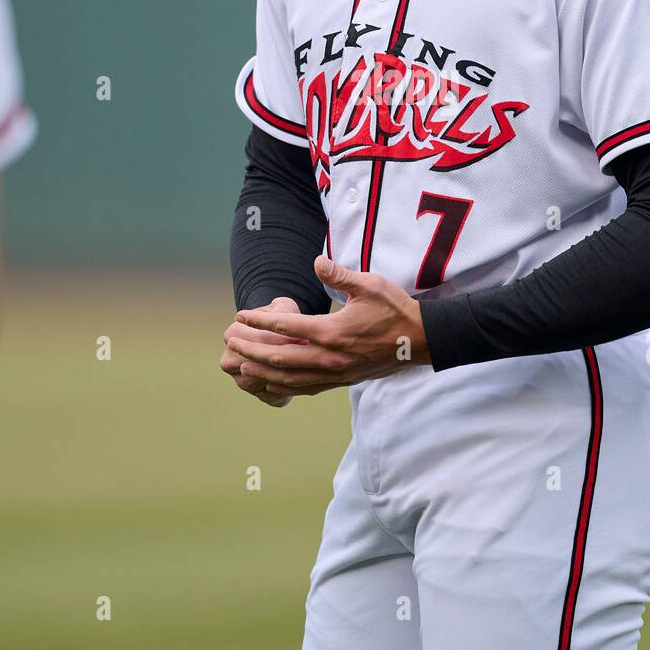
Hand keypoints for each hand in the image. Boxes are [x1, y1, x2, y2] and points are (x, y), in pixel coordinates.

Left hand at [224, 256, 430, 396]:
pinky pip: (305, 388)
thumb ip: (339, 274)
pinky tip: (269, 382)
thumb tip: (316, 261)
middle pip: (279, 357)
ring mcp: (334, 374)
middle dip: (251, 350)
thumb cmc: (395, 309)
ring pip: (288, 378)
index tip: (241, 314)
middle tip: (230, 342)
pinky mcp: (341, 382)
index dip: (261, 320)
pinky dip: (282, 386)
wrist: (420, 341)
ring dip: (261, 372)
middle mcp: (329, 357)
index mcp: (333, 331)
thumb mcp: (369, 284)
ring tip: (240, 366)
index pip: (287, 326)